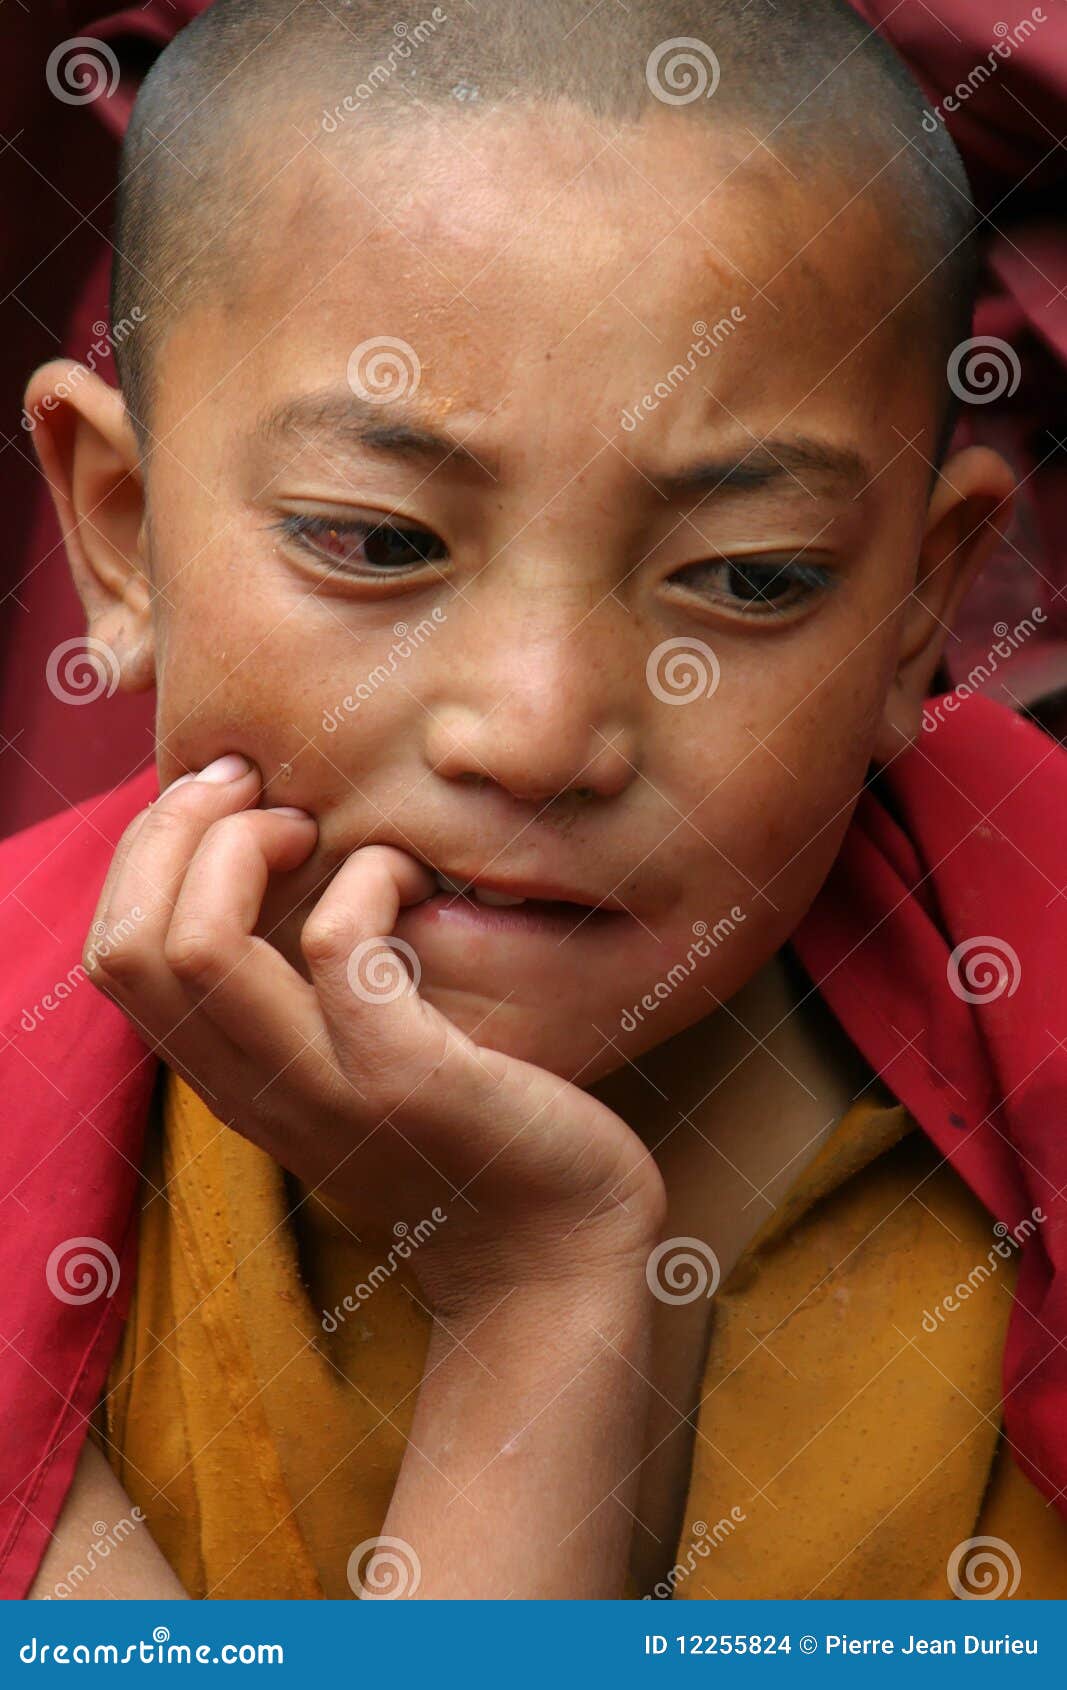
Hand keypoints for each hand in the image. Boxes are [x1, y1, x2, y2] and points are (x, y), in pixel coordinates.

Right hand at [85, 754, 665, 1309]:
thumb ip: (295, 999)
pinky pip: (336, 943)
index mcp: (228, 1078)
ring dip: (242, 846)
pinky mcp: (403, 1075)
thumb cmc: (463, 1129)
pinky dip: (367, 875)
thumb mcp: (349, 1065)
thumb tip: (269, 870)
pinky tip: (415, 876)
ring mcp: (322, 1088)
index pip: (116, 955)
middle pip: (128, 944)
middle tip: (259, 791)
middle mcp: (251, 1090)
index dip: (147, 852)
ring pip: (198, 945)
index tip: (225, 798)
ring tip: (314, 827)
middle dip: (173, 830)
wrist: (553, 1248)